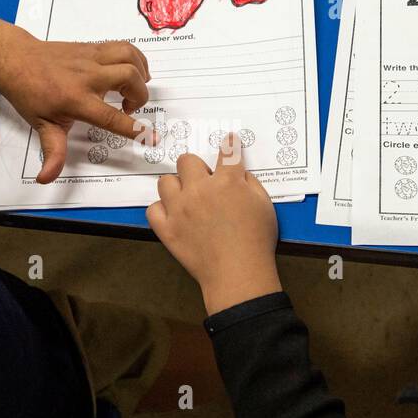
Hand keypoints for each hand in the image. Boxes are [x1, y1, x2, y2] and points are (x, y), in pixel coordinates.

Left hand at [0, 1, 153, 182]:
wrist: (16, 60)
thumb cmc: (29, 93)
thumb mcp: (42, 125)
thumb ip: (52, 152)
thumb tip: (46, 178)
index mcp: (77, 99)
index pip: (112, 118)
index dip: (135, 129)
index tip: (152, 139)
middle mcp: (88, 76)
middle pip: (130, 78)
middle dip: (140, 96)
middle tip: (128, 108)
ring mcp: (91, 58)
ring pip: (129, 56)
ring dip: (141, 73)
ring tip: (134, 87)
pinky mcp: (92, 47)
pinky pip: (122, 47)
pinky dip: (135, 58)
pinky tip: (131, 71)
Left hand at [147, 135, 281, 314]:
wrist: (238, 275)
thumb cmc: (256, 241)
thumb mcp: (264, 205)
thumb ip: (249, 183)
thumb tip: (237, 173)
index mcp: (227, 182)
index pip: (227, 152)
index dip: (229, 144)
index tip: (228, 143)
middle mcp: (199, 190)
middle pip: (186, 160)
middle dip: (196, 168)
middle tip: (205, 183)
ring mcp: (179, 209)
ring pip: (165, 181)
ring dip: (177, 187)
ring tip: (187, 199)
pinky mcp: (167, 229)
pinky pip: (153, 209)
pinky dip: (162, 210)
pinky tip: (173, 215)